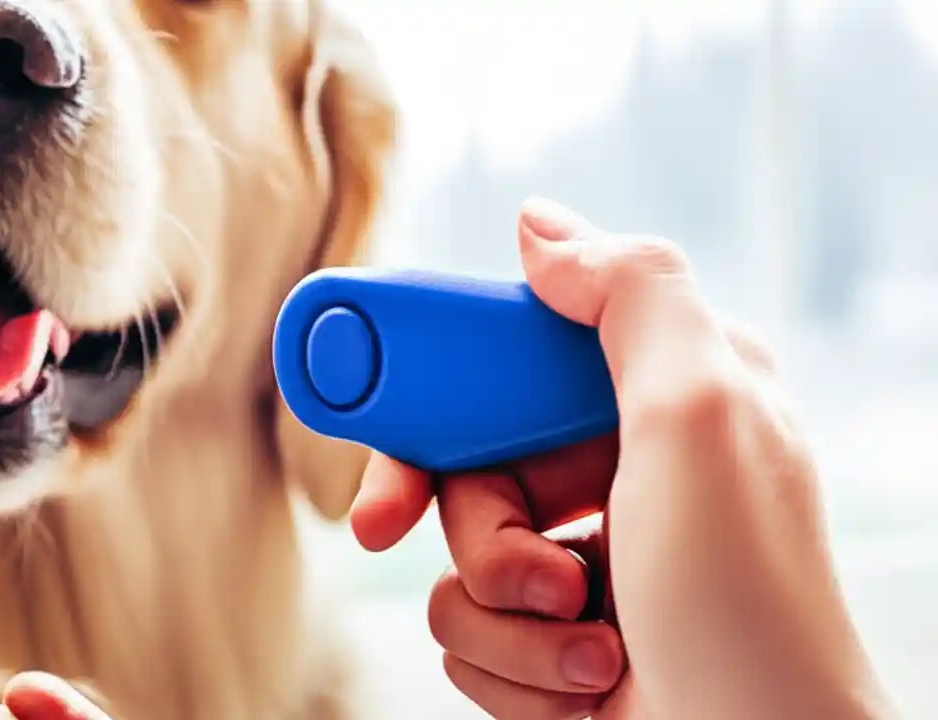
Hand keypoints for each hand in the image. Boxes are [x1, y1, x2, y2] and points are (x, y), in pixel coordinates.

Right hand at [352, 197, 896, 718]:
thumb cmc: (750, 610)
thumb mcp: (700, 419)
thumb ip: (629, 297)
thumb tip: (541, 226)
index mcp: (658, 395)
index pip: (513, 353)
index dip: (438, 377)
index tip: (376, 398)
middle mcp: (620, 471)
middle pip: (466, 465)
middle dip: (469, 529)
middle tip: (407, 537)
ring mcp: (588, 561)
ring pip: (458, 562)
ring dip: (505, 617)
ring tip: (589, 643)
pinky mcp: (557, 638)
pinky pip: (470, 634)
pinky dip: (515, 669)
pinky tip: (588, 684)